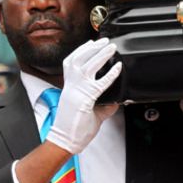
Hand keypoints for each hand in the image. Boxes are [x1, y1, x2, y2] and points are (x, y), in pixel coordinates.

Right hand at [46, 38, 122, 154]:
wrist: (64, 141)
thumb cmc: (73, 128)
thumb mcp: (89, 112)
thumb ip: (103, 104)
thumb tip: (116, 100)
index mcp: (68, 87)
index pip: (71, 63)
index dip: (81, 51)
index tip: (90, 43)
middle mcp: (70, 87)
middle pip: (78, 60)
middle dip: (92, 48)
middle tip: (104, 41)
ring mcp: (76, 92)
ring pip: (87, 67)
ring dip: (100, 55)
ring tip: (110, 47)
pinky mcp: (85, 101)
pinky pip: (99, 84)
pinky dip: (110, 74)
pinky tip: (118, 68)